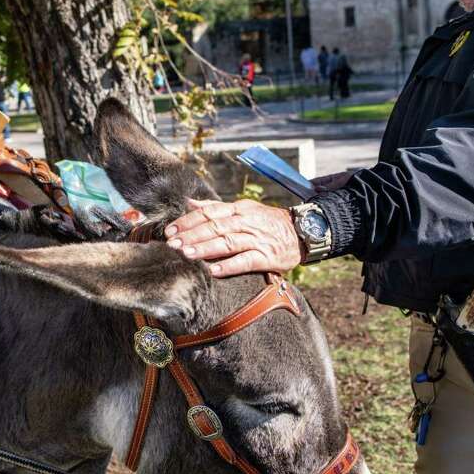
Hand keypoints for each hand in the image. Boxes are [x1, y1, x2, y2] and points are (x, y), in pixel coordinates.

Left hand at [165, 198, 301, 277]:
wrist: (303, 232)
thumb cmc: (267, 222)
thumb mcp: (244, 209)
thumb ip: (215, 207)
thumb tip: (189, 202)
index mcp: (239, 209)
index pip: (209, 212)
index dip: (188, 221)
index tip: (170, 230)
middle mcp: (246, 222)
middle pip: (215, 227)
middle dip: (192, 235)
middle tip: (173, 244)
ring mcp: (257, 239)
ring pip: (227, 242)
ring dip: (206, 248)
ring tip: (187, 254)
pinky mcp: (267, 257)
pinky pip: (246, 261)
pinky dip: (229, 265)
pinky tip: (213, 270)